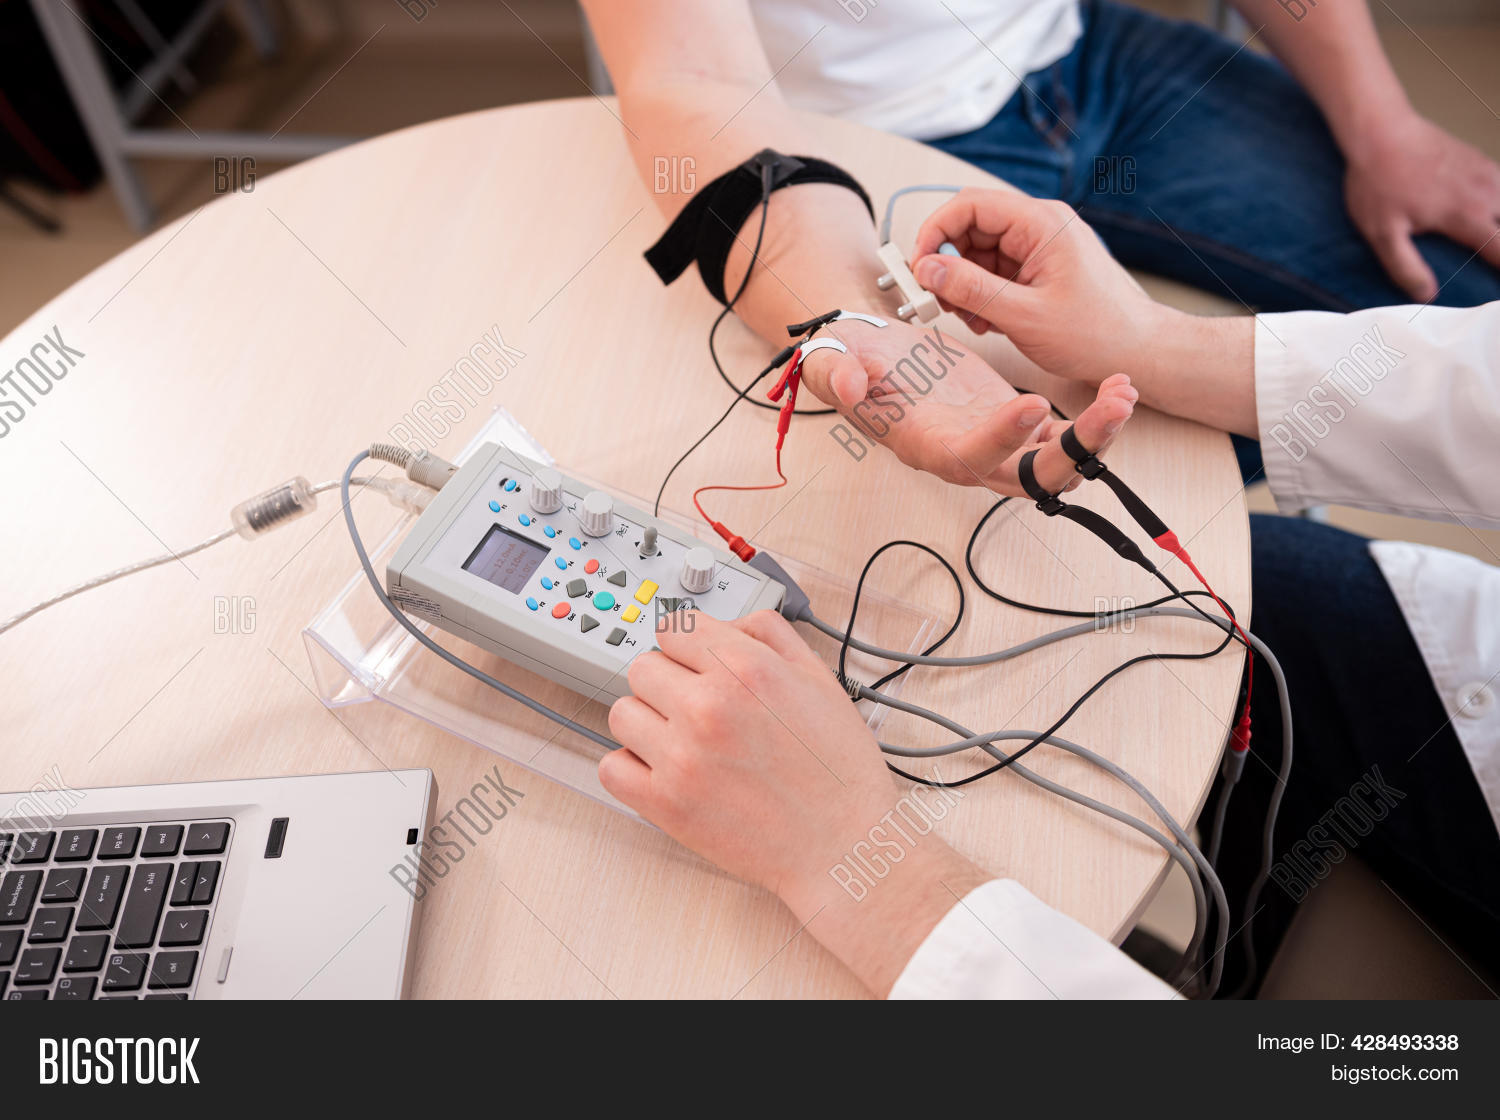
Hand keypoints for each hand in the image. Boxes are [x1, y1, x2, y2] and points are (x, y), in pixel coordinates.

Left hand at [603, 610, 989, 994]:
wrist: (844, 845)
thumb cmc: (838, 770)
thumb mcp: (819, 679)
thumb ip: (769, 634)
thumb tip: (727, 624)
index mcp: (745, 668)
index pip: (673, 628)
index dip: (685, 647)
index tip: (691, 664)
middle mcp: (708, 706)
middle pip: (642, 667)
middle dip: (666, 683)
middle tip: (692, 707)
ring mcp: (681, 756)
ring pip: (621, 713)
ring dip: (646, 722)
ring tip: (680, 741)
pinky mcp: (665, 804)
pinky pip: (611, 767)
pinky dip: (630, 767)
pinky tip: (662, 771)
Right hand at [792, 311, 1137, 495]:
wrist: (872, 355)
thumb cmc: (849, 361)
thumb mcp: (834, 360)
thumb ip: (837, 375)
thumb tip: (851, 388)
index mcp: (926, 445)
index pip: (968, 456)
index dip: (1000, 438)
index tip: (1030, 406)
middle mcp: (966, 455)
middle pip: (1028, 478)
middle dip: (1076, 451)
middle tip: (1113, 407)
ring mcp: (995, 443)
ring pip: (1057, 463)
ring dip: (1096, 437)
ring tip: (1124, 392)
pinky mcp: (1015, 425)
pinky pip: (1063, 437)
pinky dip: (1093, 420)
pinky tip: (1116, 386)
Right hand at [909, 190, 1168, 385]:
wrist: (1138, 350)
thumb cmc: (1098, 332)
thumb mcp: (1024, 315)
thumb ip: (971, 289)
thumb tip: (927, 269)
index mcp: (1041, 223)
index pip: (970, 205)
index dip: (936, 231)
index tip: (920, 267)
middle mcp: (1039, 227)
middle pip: (970, 227)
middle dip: (946, 262)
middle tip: (935, 299)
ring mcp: (1038, 247)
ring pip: (977, 251)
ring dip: (961, 284)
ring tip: (968, 318)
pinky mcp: (1036, 268)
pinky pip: (993, 271)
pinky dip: (979, 294)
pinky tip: (984, 320)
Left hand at [1343, 113, 1499, 301]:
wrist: (1380, 131)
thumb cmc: (1378, 183)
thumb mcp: (1382, 233)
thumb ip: (1405, 266)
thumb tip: (1426, 294)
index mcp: (1466, 216)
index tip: (1498, 286)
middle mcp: (1487, 193)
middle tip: (1495, 266)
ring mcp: (1488, 174)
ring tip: (1493, 245)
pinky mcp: (1482, 161)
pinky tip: (1492, 216)